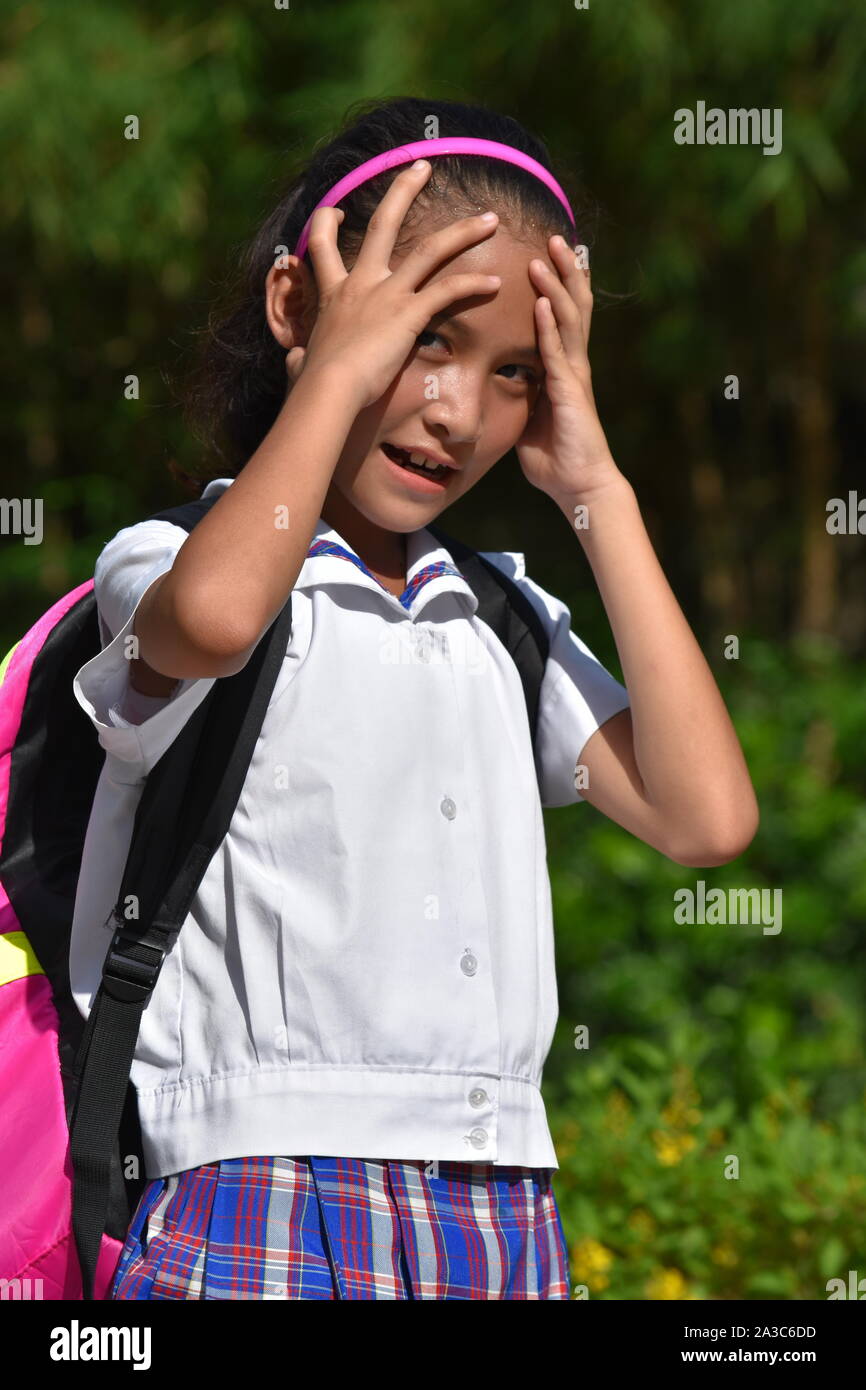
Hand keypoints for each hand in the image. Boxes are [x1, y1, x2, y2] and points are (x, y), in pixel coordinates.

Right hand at [286, 161, 502, 409]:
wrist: (327, 389)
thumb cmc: (313, 385)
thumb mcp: (300, 363)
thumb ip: (300, 359)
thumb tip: (296, 363)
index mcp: (332, 293)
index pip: (322, 244)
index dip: (326, 222)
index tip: (336, 209)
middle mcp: (361, 284)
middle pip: (383, 223)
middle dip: (403, 190)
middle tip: (422, 165)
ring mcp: (386, 295)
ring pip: (429, 250)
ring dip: (462, 232)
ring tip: (489, 218)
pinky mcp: (408, 314)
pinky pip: (447, 292)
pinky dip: (472, 286)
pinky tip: (495, 282)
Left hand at [515, 237, 621, 502]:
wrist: (579, 486)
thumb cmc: (555, 458)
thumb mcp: (530, 419)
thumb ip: (522, 395)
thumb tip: (502, 384)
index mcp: (563, 368)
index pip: (563, 316)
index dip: (559, 284)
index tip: (549, 254)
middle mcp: (573, 364)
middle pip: (572, 305)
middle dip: (565, 270)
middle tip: (556, 235)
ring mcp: (574, 375)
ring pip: (568, 319)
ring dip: (556, 285)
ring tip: (547, 255)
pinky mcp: (569, 391)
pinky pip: (556, 352)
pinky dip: (549, 325)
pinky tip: (540, 302)